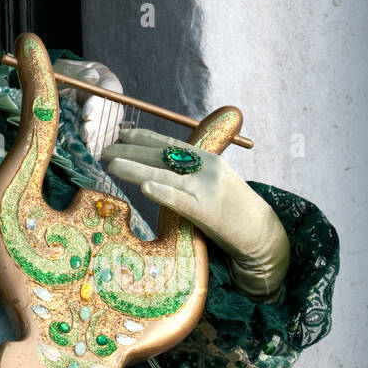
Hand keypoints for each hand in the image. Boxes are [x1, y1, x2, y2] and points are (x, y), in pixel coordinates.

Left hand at [53, 58, 124, 158]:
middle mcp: (112, 101)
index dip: (100, 105)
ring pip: (112, 130)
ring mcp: (109, 117)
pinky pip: (105, 141)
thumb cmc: (64, 76)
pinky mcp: (102, 131)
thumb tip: (92, 77)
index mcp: (107, 81)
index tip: (85, 115)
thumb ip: (79, 74)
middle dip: (99, 126)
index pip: (111, 92)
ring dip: (99, 140)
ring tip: (87, 146)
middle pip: (113, 115)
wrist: (61, 88)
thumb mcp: (68, 71)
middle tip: (85, 134)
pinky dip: (97, 148)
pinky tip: (89, 153)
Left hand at [102, 128, 289, 299]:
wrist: (262, 233)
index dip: (143, 137)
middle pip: (162, 156)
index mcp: (207, 159)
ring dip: (135, 168)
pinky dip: (162, 192)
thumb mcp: (212, 181)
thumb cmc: (233, 208)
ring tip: (112, 165)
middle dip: (130, 152)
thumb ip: (189, 171)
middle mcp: (207, 169)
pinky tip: (144, 187)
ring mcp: (207, 189)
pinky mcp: (209, 212)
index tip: (121, 134)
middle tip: (104, 150)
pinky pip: (180, 200)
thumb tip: (156, 164)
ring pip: (164, 175)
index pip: (169, 144)